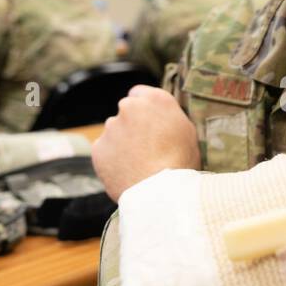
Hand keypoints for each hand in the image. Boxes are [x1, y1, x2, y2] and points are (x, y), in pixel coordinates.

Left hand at [91, 85, 200, 200]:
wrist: (161, 191)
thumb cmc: (181, 163)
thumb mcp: (187, 131)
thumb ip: (169, 117)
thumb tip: (161, 119)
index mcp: (155, 99)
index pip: (139, 94)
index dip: (144, 110)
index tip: (148, 123)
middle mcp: (129, 107)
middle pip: (126, 113)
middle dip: (132, 126)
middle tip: (145, 148)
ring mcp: (111, 127)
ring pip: (114, 132)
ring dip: (121, 143)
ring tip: (138, 164)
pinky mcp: (98, 148)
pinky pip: (104, 151)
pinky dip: (112, 159)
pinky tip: (127, 171)